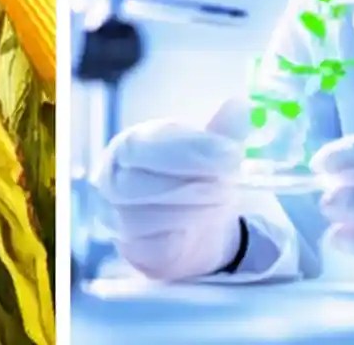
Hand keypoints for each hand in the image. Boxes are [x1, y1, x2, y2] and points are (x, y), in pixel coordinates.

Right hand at [90, 99, 252, 280]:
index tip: (229, 152)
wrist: (187, 228)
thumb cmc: (191, 179)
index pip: (144, 146)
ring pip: (148, 215)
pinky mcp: (131, 248)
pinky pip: (154, 243)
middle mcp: (111, 179)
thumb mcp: (209, 152)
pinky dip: (185, 233)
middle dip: (193, 182)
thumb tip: (241, 106)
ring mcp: (116, 216)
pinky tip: (203, 223)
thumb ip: (222, 132)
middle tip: (230, 181)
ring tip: (222, 201)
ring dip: (194, 208)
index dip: (188, 149)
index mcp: (128, 146)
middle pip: (140, 183)